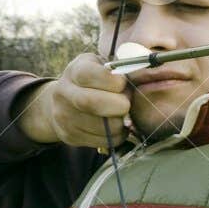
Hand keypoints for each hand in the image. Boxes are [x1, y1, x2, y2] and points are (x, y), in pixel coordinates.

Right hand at [17, 54, 131, 149]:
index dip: (113, 81)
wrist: (66, 100)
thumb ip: (120, 69)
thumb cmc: (97, 81)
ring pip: (99, 126)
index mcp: (75, 70)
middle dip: (118, 106)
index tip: (123, 84)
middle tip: (126, 105)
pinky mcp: (70, 136)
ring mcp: (63, 116)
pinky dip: (117, 136)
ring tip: (123, 116)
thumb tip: (144, 77)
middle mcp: (63, 92)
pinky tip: (117, 126)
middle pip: (90, 102)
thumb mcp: (104, 66)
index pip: (89, 75)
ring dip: (120, 123)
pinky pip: (101, 141)